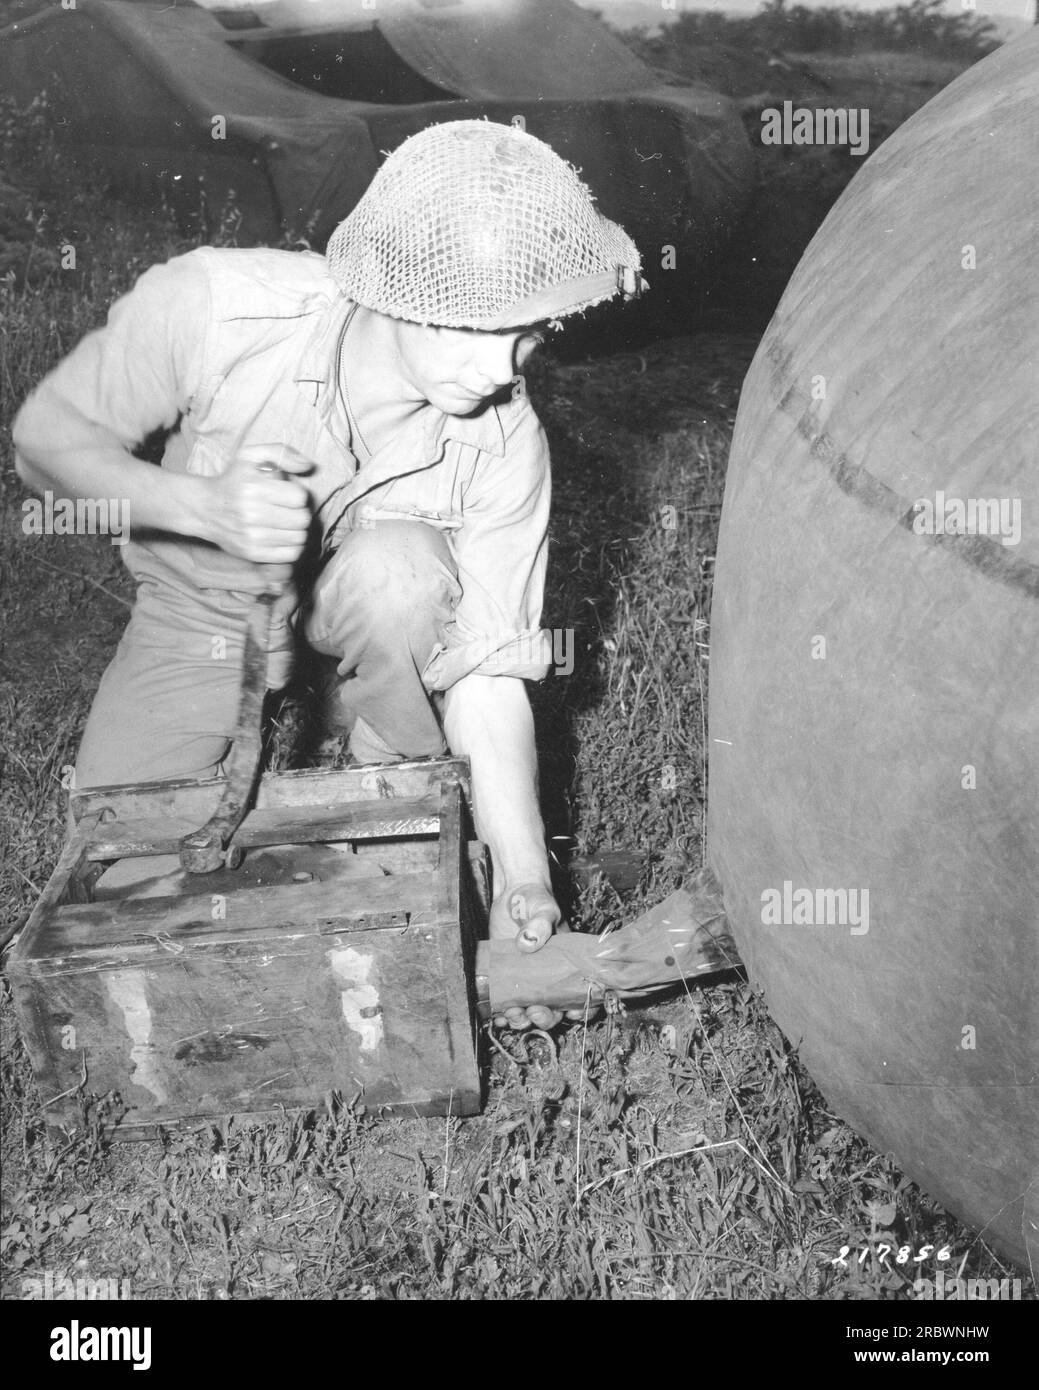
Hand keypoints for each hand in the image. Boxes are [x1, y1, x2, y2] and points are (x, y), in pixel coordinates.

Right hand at [204, 443, 311, 578]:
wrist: (206, 508)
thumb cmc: (234, 479)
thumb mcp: (252, 455)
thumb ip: (282, 452)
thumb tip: (308, 465)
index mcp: (254, 488)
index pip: (300, 497)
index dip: (297, 494)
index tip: (286, 493)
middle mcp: (252, 514)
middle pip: (302, 519)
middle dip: (299, 512)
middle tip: (287, 509)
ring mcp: (252, 537)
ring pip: (300, 538)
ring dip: (297, 530)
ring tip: (284, 522)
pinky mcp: (253, 553)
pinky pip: (291, 554)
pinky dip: (292, 546)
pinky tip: (282, 536)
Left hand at [489, 882, 590, 1030]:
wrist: (512, 893)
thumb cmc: (536, 900)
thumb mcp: (543, 910)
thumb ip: (540, 925)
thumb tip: (527, 943)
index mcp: (567, 964)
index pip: (581, 993)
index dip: (579, 1008)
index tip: (569, 1012)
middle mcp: (549, 976)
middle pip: (554, 1010)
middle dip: (545, 1017)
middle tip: (533, 1011)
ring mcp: (527, 979)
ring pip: (530, 1011)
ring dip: (522, 1019)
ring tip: (512, 1014)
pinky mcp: (507, 977)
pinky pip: (507, 1003)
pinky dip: (503, 1013)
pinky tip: (497, 1014)